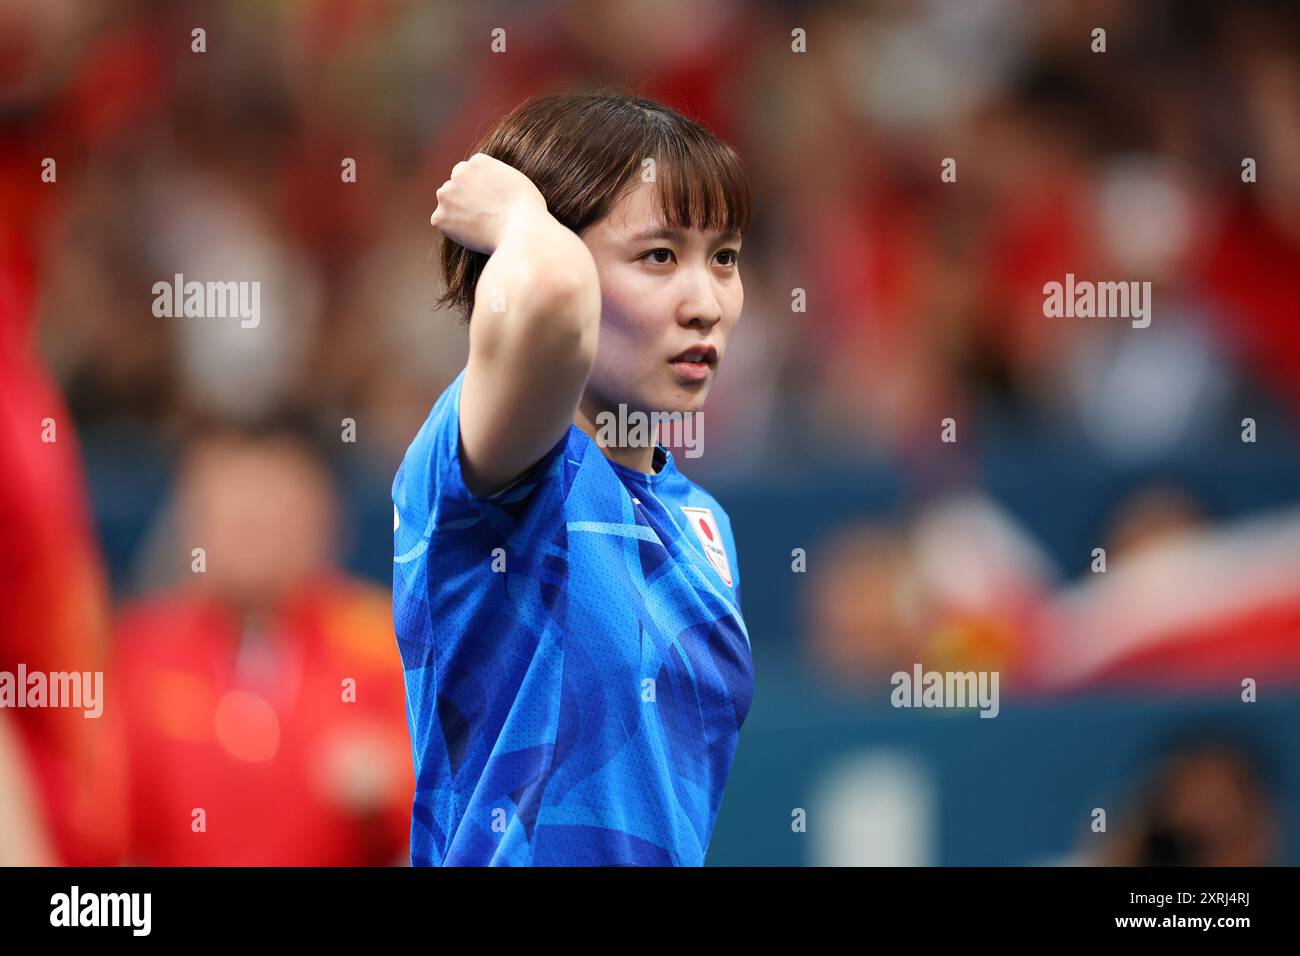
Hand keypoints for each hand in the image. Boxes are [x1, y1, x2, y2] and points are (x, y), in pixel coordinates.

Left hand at [430, 152, 547, 254]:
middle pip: (454, 186)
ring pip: (447, 204)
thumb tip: (489, 189)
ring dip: (456, 213)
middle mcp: (458, 173)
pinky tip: (472, 235)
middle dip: (464, 198)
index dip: (477, 188)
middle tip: (481, 216)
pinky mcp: (440, 217)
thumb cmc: (527, 210)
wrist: (521, 231)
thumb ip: (495, 178)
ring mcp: (447, 195)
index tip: (486, 202)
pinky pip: (442, 223)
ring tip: (478, 227)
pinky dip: (452, 230)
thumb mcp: (515, 181)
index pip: (468, 172)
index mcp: (478, 161)